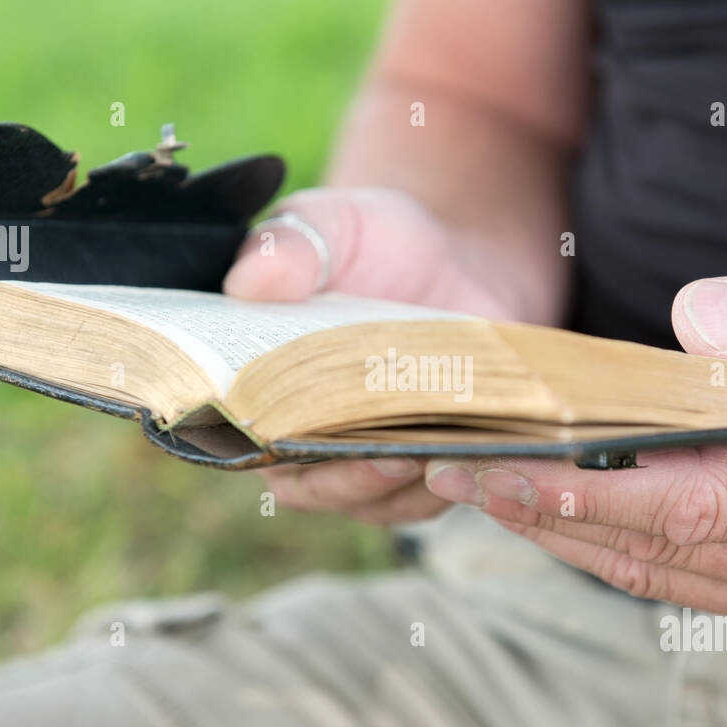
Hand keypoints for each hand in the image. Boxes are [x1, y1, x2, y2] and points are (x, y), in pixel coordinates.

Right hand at [226, 186, 516, 523]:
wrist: (459, 257)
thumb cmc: (378, 241)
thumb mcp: (332, 225)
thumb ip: (290, 247)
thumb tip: (249, 280)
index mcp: (262, 386)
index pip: (242, 438)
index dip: (268, 448)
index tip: (304, 438)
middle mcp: (309, 438)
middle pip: (316, 487)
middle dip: (354, 480)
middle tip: (395, 457)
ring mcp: (372, 461)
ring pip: (381, 501)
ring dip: (411, 487)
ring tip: (443, 454)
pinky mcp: (430, 466)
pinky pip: (439, 493)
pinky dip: (460, 479)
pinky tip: (484, 454)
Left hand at [423, 268, 726, 633]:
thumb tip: (698, 323)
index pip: (698, 504)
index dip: (591, 491)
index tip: (503, 465)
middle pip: (661, 549)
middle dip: (549, 514)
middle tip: (456, 473)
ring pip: (663, 575)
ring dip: (566, 537)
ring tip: (483, 491)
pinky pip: (688, 579)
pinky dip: (614, 549)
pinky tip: (559, 514)